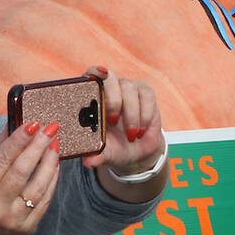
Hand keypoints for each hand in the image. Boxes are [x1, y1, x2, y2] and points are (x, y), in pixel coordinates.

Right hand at [0, 120, 58, 234]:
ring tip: (55, 144)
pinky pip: (44, 202)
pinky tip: (54, 165)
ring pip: (38, 187)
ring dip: (50, 163)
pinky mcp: (27, 229)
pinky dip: (51, 181)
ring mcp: (13, 221)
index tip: (32, 123)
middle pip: (21, 172)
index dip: (18, 141)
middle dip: (38, 147)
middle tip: (50, 128)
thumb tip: (13, 126)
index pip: (1, 161)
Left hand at [81, 66, 164, 183]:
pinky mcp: (146, 93)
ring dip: (130, 115)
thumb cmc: (113, 147)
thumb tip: (88, 161)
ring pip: (129, 89)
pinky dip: (144, 116)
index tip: (100, 76)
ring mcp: (128, 88)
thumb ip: (96, 155)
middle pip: (110, 77)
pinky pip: (146, 98)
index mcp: (92, 97)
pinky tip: (140, 131)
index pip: (91, 75)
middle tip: (112, 122)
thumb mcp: (104, 153)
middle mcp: (110, 88)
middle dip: (112, 99)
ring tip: (130, 135)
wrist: (136, 151)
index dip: (95, 72)